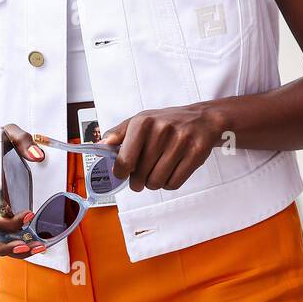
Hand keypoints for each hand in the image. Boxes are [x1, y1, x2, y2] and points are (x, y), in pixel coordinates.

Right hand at [0, 124, 47, 259]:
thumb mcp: (7, 131)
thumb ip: (23, 140)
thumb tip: (38, 157)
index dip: (8, 221)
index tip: (30, 214)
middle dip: (7, 245)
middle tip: (33, 246)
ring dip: (8, 250)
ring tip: (34, 250)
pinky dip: (7, 244)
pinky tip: (28, 244)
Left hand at [103, 105, 219, 191]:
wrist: (202, 118)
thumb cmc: (167, 122)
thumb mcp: (141, 120)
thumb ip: (118, 133)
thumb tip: (100, 146)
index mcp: (143, 122)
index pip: (124, 161)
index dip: (121, 173)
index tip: (123, 173)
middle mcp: (161, 130)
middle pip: (140, 176)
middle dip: (138, 181)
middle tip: (142, 175)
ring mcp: (180, 141)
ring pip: (157, 182)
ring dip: (154, 183)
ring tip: (157, 172)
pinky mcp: (196, 153)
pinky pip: (174, 183)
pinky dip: (169, 183)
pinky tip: (170, 172)